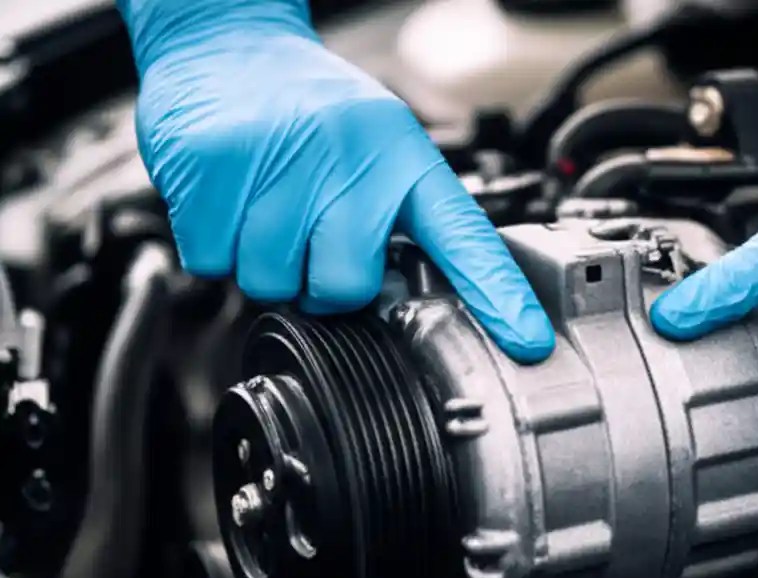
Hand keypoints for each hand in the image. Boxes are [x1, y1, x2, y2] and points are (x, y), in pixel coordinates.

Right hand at [123, 0, 553, 361]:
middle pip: (344, 286)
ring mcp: (278, 160)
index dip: (497, 294)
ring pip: (271, 282)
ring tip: (266, 206)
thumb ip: (396, 216)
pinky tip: (229, 200)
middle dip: (321, 284)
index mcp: (401, 156)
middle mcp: (348, 156)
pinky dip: (214, 248)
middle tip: (309, 238)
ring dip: (263, 263)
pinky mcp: (212, 168)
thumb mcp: (375, 145)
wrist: (225, 40)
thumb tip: (401, 295)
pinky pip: (213, 262)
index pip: (463, 236)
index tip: (528, 340)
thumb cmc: (307, 108)